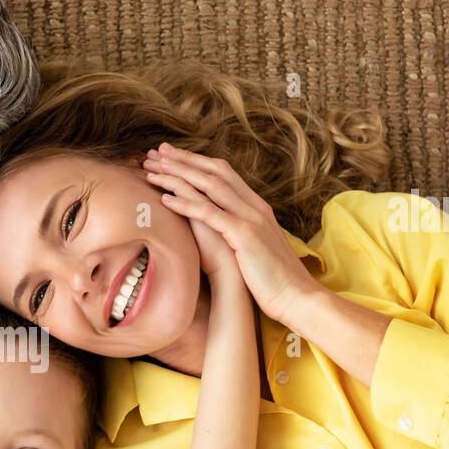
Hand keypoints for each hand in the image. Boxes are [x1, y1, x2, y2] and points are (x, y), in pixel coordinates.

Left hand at [145, 143, 321, 324]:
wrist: (295, 297)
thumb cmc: (272, 279)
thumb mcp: (253, 248)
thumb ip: (238, 232)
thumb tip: (217, 230)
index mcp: (257, 207)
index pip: (224, 173)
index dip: (197, 161)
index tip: (172, 155)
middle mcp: (254, 206)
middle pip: (214, 172)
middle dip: (184, 160)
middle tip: (155, 151)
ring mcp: (250, 218)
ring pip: (210, 186)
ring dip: (179, 175)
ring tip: (153, 168)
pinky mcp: (244, 235)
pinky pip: (210, 213)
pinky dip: (186, 203)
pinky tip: (165, 199)